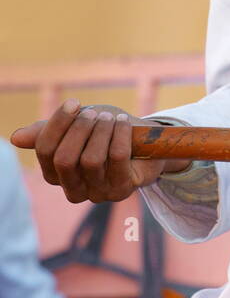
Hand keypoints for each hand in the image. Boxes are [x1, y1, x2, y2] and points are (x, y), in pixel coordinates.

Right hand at [10, 100, 191, 203]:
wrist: (147, 143)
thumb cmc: (106, 133)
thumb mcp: (76, 127)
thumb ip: (47, 132)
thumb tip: (15, 138)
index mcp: (56, 174)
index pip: (45, 151)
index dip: (57, 124)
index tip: (74, 103)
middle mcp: (73, 188)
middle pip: (64, 159)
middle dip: (79, 130)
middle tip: (95, 113)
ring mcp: (98, 193)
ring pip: (91, 160)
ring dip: (101, 132)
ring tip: (111, 117)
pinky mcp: (122, 190)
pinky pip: (117, 159)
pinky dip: (119, 136)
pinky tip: (123, 123)